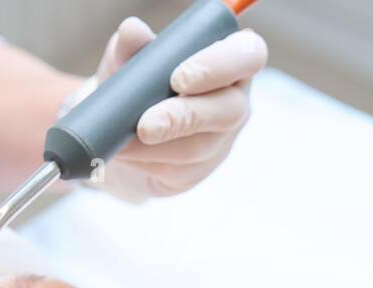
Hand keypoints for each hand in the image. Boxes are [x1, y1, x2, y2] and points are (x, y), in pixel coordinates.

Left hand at [86, 18, 266, 198]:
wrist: (124, 131)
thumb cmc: (139, 86)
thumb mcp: (129, 62)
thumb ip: (131, 46)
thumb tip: (133, 31)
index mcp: (229, 60)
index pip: (248, 55)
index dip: (220, 65)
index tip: (178, 77)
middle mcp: (234, 100)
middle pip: (230, 109)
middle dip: (186, 116)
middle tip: (147, 125)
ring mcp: (221, 139)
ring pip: (200, 146)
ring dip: (159, 146)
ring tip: (125, 142)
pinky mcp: (200, 170)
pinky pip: (179, 170)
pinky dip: (148, 162)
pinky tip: (128, 154)